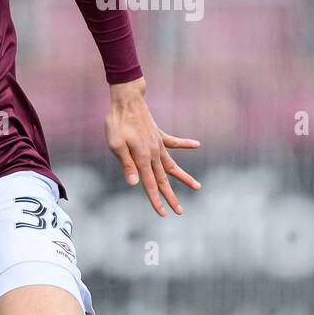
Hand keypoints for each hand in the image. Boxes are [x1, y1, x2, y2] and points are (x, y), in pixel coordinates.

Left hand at [105, 79, 200, 216]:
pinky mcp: (159, 135)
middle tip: (180, 212)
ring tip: (197, 187)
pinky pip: (174, 142)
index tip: (163, 214)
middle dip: (171, 197)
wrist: (127, 101)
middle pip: (164, 179)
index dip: (156, 200)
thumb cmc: (117, 123)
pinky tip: (196, 145)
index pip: (150, 184)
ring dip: (184, 177)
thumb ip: (126, 164)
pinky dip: (185, 144)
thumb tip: (133, 183)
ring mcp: (158, 144)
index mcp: (143, 158)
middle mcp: (154, 153)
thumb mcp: (115, 145)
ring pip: (173, 165)